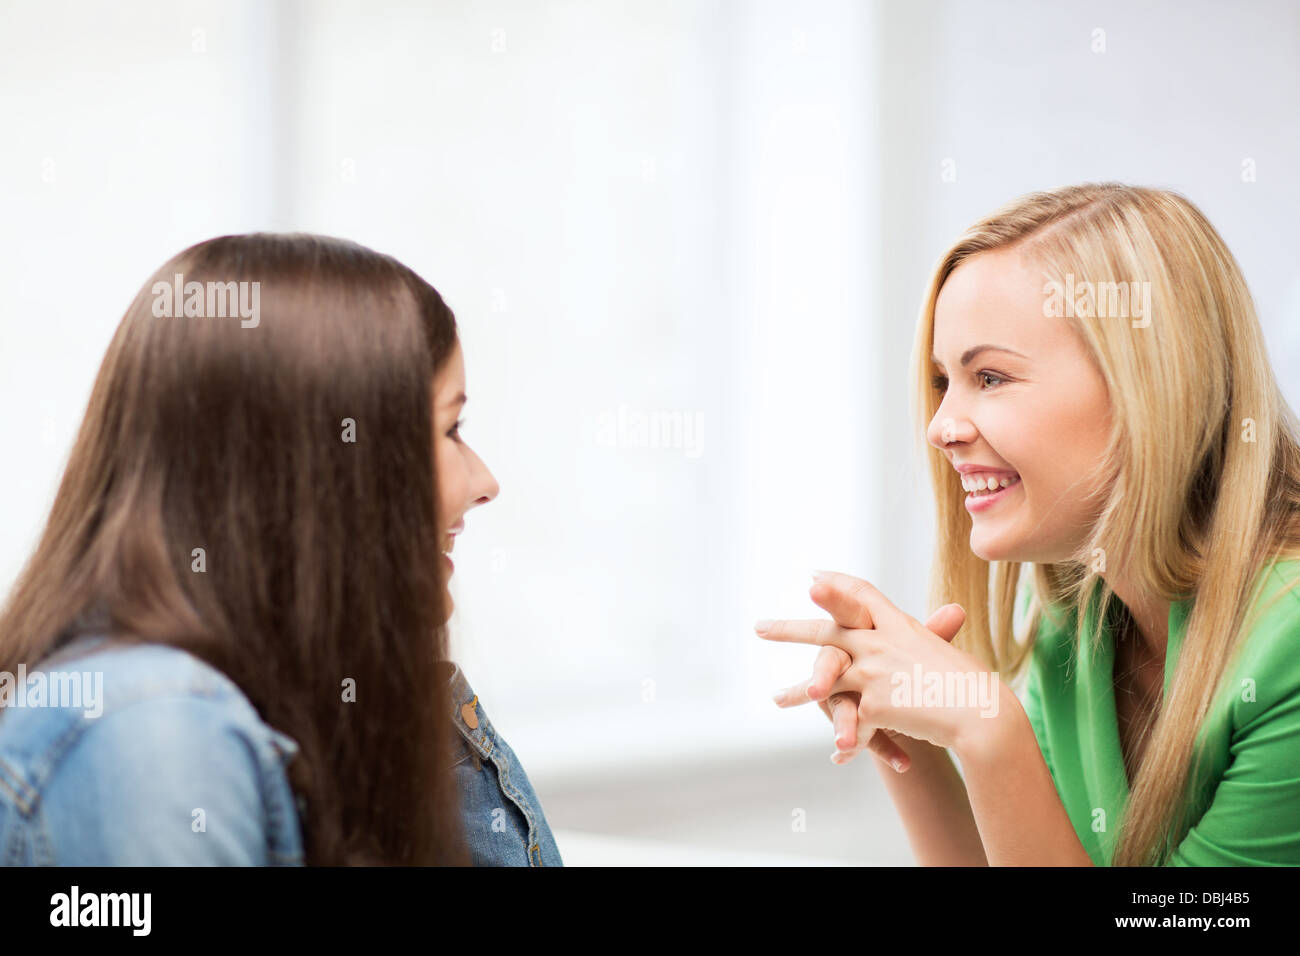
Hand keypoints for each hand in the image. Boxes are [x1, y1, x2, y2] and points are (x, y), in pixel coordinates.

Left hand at [760, 571, 987, 766]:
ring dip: (800, 692)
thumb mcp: (944, 650)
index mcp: (899, 625)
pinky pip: (850, 724)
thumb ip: (927, 636)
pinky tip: (838, 756)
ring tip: (777, 699)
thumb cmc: (973, 684)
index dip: (836, 586)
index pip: (861, 595)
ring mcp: (873, 672)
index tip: (813, 578)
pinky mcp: (873, 705)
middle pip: (826, 631)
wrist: (983, 713)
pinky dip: (847, 743)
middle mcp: (880, 643)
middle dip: (789, 630)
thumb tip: (947, 616)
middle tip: (760, 628)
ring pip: (825, 679)